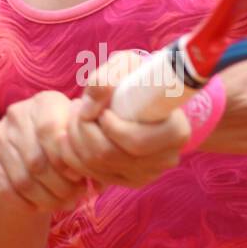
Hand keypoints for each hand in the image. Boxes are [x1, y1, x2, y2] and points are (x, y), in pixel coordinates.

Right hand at [0, 90, 91, 212]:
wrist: (27, 145)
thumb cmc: (65, 143)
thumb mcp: (79, 139)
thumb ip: (91, 154)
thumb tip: (100, 180)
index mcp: (46, 102)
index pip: (51, 132)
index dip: (66, 161)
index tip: (80, 179)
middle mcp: (18, 113)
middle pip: (37, 160)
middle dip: (60, 187)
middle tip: (75, 198)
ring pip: (22, 178)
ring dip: (45, 199)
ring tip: (62, 204)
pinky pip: (3, 187)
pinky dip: (24, 203)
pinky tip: (38, 207)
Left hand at [59, 50, 191, 191]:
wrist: (148, 98)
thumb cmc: (139, 78)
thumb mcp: (127, 66)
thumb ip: (107, 78)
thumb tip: (89, 105)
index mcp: (176, 132)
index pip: (135, 141)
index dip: (110, 126)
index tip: (101, 108)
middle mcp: (164, 160)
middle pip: (110, 156)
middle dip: (83, 130)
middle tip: (76, 107)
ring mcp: (146, 174)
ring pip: (96, 167)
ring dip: (74, 140)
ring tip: (74, 115)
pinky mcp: (127, 181)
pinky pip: (92, 174)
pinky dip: (74, 155)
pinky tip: (71, 134)